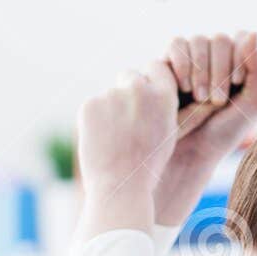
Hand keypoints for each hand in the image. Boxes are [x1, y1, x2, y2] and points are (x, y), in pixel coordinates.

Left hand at [75, 59, 182, 234]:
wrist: (121, 188)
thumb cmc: (147, 167)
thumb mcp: (167, 133)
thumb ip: (159, 105)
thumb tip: (147, 84)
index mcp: (164, 96)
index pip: (157, 67)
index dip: (150, 81)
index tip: (146, 95)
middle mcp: (140, 89)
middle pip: (130, 77)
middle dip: (127, 92)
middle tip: (125, 122)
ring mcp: (113, 95)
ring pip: (109, 95)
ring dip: (110, 111)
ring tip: (115, 142)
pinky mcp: (90, 105)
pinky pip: (92, 107)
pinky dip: (93, 121)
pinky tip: (100, 143)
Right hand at [156, 32, 256, 224]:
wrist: (189, 152)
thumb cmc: (223, 133)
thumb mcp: (253, 106)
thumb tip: (253, 32)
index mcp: (237, 63)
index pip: (241, 39)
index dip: (240, 57)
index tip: (237, 83)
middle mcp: (214, 58)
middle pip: (219, 39)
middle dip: (219, 70)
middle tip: (216, 100)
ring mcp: (190, 59)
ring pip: (197, 40)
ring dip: (201, 70)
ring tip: (199, 98)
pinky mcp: (167, 63)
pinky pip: (175, 45)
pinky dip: (182, 63)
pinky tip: (184, 87)